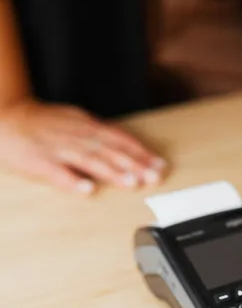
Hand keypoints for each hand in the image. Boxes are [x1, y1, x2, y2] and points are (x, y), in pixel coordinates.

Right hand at [0, 99, 166, 194]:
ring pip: (90, 160)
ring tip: (132, 183)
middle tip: (154, 177)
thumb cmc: (44, 123)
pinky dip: (73, 180)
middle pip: (111, 150)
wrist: (7, 117)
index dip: (141, 152)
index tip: (159, 165)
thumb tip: (124, 146)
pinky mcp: (39, 162)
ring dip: (113, 171)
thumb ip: (99, 134)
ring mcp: (59, 148)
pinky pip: (57, 173)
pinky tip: (88, 190)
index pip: (120, 139)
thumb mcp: (77, 121)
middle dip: (135, 164)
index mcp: (87, 126)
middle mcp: (78, 136)